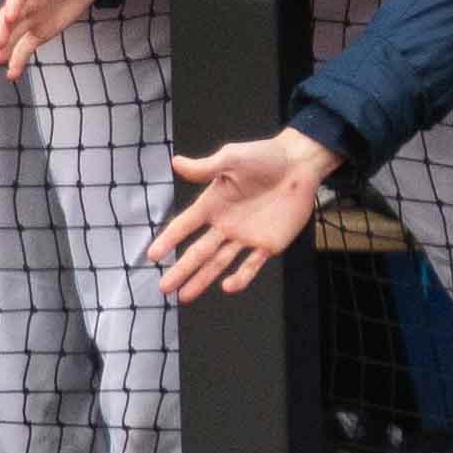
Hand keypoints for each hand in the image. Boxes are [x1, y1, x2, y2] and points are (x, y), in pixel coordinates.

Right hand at [0, 0, 114, 77]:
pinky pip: (27, 46)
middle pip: (11, 16)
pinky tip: (12, 74)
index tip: (9, 15)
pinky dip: (19, 59)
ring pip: (15, 34)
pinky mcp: (41, 29)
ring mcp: (32, 16)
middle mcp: (27, 0)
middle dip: (3, 29)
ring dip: (6, 47)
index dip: (13, 3)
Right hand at [146, 128, 333, 300]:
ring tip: (185, 296)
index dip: (168, 240)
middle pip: (198, 252)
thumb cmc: (265, 157)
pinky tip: (227, 286)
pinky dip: (241, 277)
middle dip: (181, 270)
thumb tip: (176, 163)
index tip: (152, 256)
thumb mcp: (231, 158)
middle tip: (164, 287)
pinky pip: (252, 264)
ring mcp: (246, 236)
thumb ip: (205, 168)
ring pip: (219, 263)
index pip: (184, 226)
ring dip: (202, 279)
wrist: (300, 164)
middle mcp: (225, 224)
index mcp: (212, 204)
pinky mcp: (268, 244)